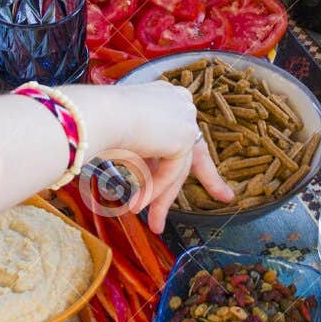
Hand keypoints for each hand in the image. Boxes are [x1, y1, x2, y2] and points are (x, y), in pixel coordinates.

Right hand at [73, 82, 232, 232]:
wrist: (96, 113)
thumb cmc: (96, 123)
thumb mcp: (124, 139)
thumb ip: (142, 153)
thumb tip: (146, 181)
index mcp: (164, 97)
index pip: (183, 130)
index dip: (191, 154)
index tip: (204, 168)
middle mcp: (179, 103)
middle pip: (192, 150)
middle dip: (209, 178)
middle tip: (224, 196)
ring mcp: (184, 118)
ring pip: (179, 167)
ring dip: (162, 197)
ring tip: (155, 224)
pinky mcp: (183, 136)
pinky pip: (172, 172)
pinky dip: (154, 189)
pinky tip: (138, 205)